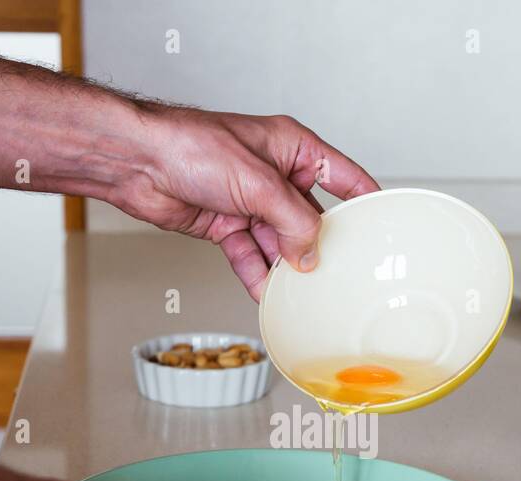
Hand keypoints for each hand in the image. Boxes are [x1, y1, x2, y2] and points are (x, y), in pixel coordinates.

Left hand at [106, 106, 380, 299]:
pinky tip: (267, 295)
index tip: (382, 228)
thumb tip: (311, 254)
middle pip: (310, 218)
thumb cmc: (190, 145)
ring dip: (286, 268)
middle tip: (337, 274)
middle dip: (318, 247)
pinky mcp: (226, 224)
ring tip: (303, 293)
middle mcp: (274, 174)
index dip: (364, 201)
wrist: (137, 162)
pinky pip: (251, 255)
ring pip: (279, 243)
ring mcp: (250, 201)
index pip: (342, 175)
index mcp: (292, 148)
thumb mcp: (257, 182)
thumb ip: (292, 220)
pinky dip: (257, 275)